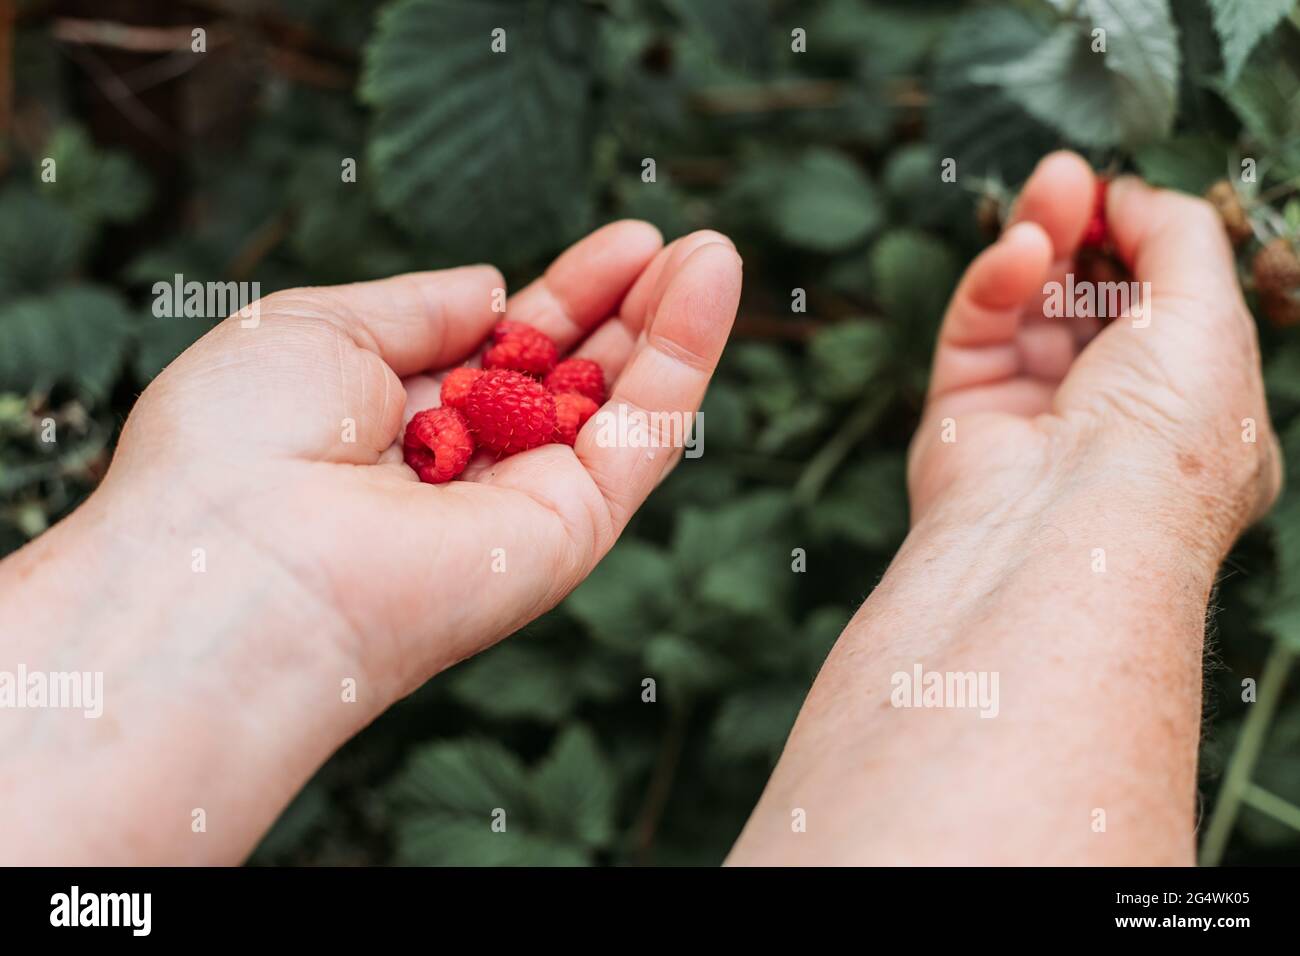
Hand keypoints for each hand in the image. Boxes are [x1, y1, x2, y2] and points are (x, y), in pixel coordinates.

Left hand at [110, 222, 741, 706]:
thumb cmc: (238, 441)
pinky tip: (708, 288)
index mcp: (399, 424)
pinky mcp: (567, 534)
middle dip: (626, 308)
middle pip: (571, 380)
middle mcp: (465, 472)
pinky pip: (641, 439)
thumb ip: (419, 306)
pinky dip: (683, 361)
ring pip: (619, 408)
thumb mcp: (319, 327)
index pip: (505, 351)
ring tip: (713, 252)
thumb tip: (495, 289)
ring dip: (671, 327)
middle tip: (676, 243)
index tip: (622, 243)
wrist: (231, 565)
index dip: (565, 296)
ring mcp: (521, 506)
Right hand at [908, 151, 1280, 562]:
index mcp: (1192, 409)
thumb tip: (1127, 193)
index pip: (1165, 307)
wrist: (1069, 527)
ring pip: (1032, 303)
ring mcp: (1034, 412)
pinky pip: (980, 327)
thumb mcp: (1210, 316)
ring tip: (1048, 183)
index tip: (1127, 197)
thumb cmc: (1165, 440)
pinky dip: (998, 281)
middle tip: (1071, 177)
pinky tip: (1020, 251)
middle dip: (1086, 230)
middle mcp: (1112, 414)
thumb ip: (1176, 235)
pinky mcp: (965, 409)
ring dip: (1041, 237)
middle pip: (1092, 296)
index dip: (1146, 244)